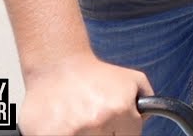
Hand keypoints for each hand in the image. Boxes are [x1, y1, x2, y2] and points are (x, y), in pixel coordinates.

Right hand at [20, 52, 150, 135]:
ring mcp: (71, 132)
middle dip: (105, 133)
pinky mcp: (46, 135)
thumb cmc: (94, 74)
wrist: (58, 64)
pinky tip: (64, 124)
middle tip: (95, 120)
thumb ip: (146, 102)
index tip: (115, 124)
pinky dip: (63, 135)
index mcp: (119, 109)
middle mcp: (97, 122)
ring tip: (79, 121)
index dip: (123, 130)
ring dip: (84, 134)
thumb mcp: (132, 80)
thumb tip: (146, 118)